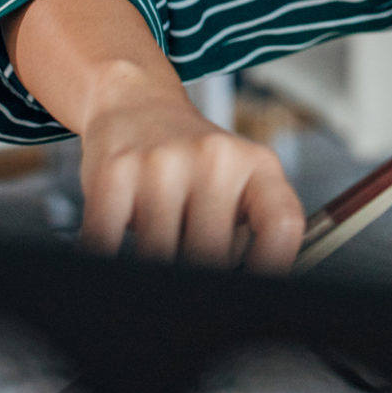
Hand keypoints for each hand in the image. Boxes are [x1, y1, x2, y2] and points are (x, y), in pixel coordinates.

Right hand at [74, 64, 305, 273]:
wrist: (138, 103)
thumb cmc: (192, 159)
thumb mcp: (239, 180)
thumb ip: (251, 229)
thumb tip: (238, 288)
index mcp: (257, 164)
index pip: (282, 225)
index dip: (272, 267)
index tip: (251, 289)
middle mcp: (215, 157)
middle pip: (213, 256)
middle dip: (198, 274)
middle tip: (188, 264)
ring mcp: (163, 162)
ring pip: (160, 256)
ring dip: (154, 264)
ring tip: (158, 239)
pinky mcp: (114, 171)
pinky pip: (109, 243)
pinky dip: (110, 257)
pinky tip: (116, 248)